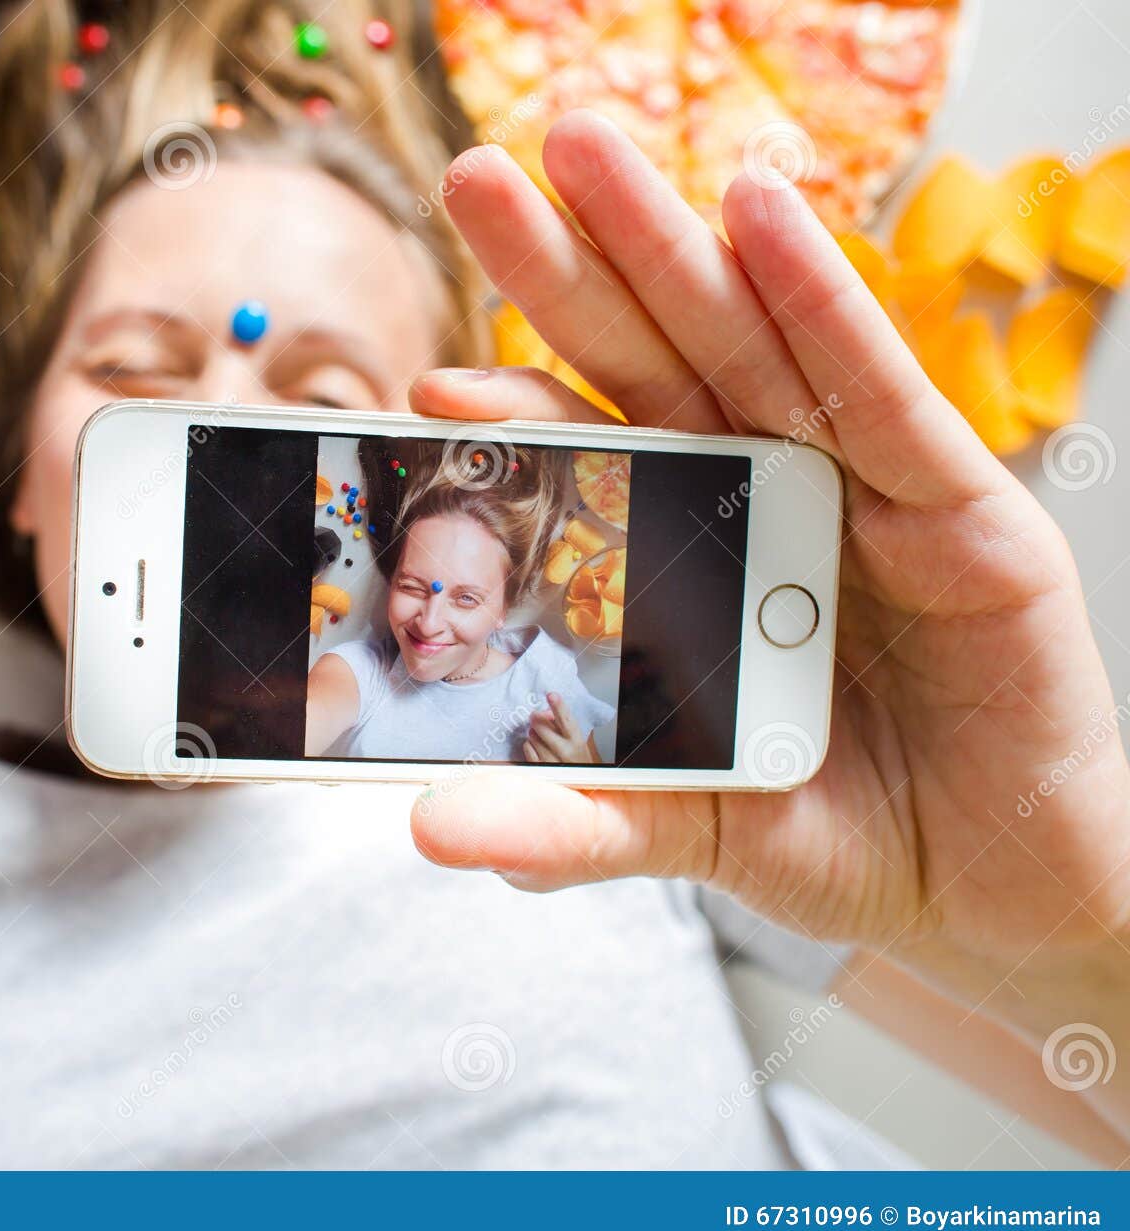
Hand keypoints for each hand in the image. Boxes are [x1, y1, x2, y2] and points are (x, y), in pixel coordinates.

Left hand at [406, 113, 1129, 1069]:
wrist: (993, 881)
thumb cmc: (838, 827)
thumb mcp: (691, 823)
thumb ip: (574, 820)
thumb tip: (433, 829)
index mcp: (685, 553)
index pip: (592, 459)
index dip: (518, 415)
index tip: (431, 389)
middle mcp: (762, 495)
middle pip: (651, 366)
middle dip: (570, 273)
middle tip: (480, 180)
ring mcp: (859, 488)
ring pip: (752, 348)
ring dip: (672, 245)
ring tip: (586, 154)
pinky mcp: (961, 507)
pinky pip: (880, 394)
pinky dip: (823, 301)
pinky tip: (760, 213)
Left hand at [523, 692, 593, 763]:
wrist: (578, 779)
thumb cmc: (575, 756)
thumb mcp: (575, 738)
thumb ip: (562, 723)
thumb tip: (546, 712)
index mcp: (576, 741)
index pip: (566, 720)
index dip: (558, 706)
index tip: (551, 695)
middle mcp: (565, 752)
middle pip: (542, 727)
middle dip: (536, 718)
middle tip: (535, 716)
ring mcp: (552, 761)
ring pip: (532, 737)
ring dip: (533, 732)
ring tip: (541, 736)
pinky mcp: (540, 768)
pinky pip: (527, 748)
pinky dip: (529, 744)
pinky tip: (536, 746)